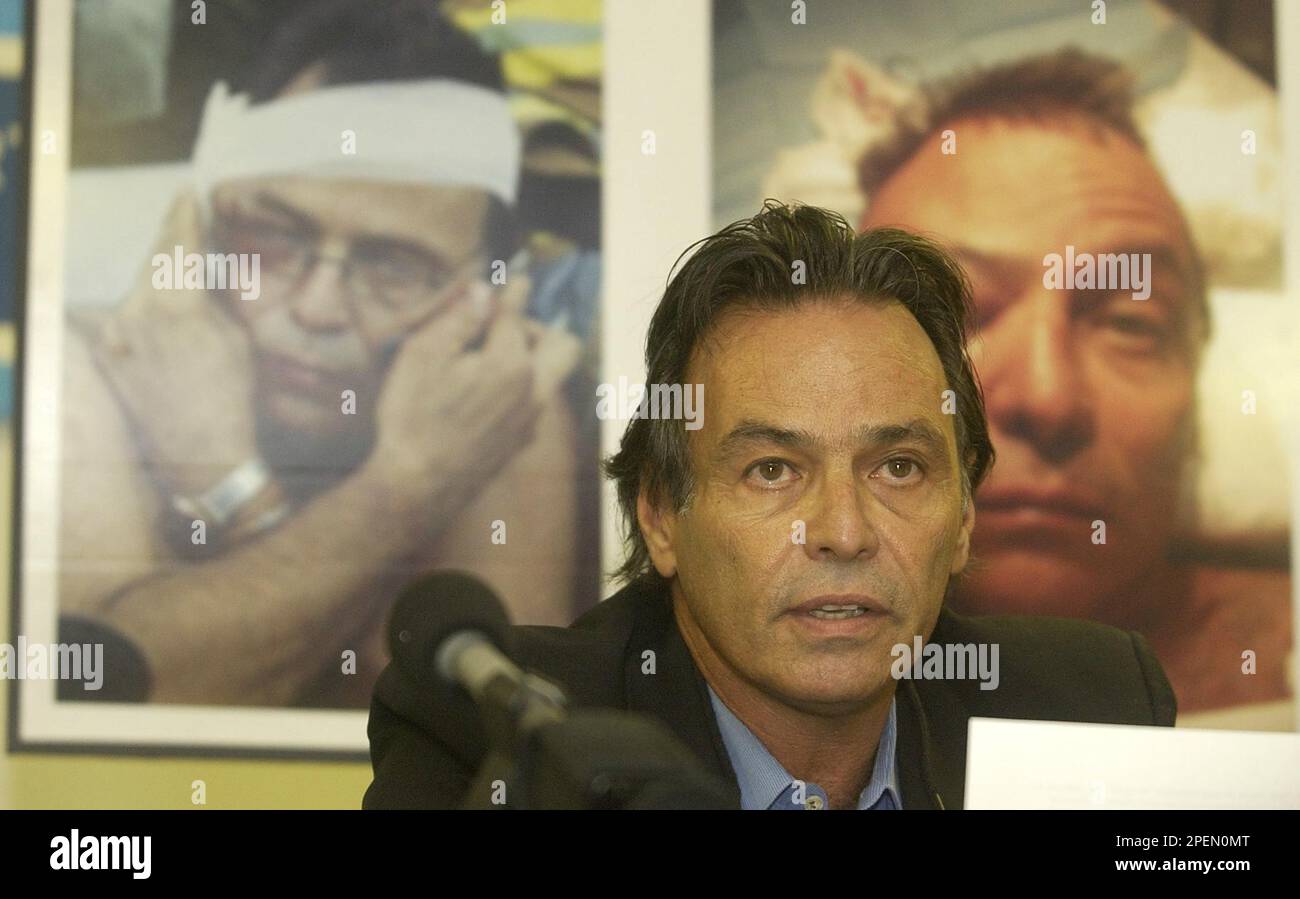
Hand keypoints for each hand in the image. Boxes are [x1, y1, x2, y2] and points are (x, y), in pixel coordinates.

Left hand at [72, 191, 258, 495]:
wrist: (203, 456)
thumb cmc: (232, 399)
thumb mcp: (235, 338)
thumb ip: (211, 298)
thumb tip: (203, 270)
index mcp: (174, 305)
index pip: (178, 245)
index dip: (184, 217)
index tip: (187, 195)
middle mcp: (135, 313)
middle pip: (152, 261)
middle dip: (170, 241)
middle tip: (183, 220)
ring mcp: (114, 335)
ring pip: (138, 288)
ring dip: (159, 277)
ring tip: (181, 272)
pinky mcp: (107, 355)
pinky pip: (124, 316)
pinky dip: (143, 306)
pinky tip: (162, 310)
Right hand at [365, 276, 580, 531]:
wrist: (418, 486)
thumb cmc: (413, 416)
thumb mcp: (423, 354)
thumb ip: (460, 318)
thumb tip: (485, 291)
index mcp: (509, 362)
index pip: (516, 313)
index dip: (513, 292)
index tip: (517, 280)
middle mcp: (533, 390)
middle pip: (562, 345)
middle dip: (538, 329)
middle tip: (503, 330)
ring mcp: (531, 420)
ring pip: (551, 376)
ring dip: (531, 360)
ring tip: (489, 360)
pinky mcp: (522, 442)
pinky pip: (536, 404)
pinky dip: (520, 389)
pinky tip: (485, 395)